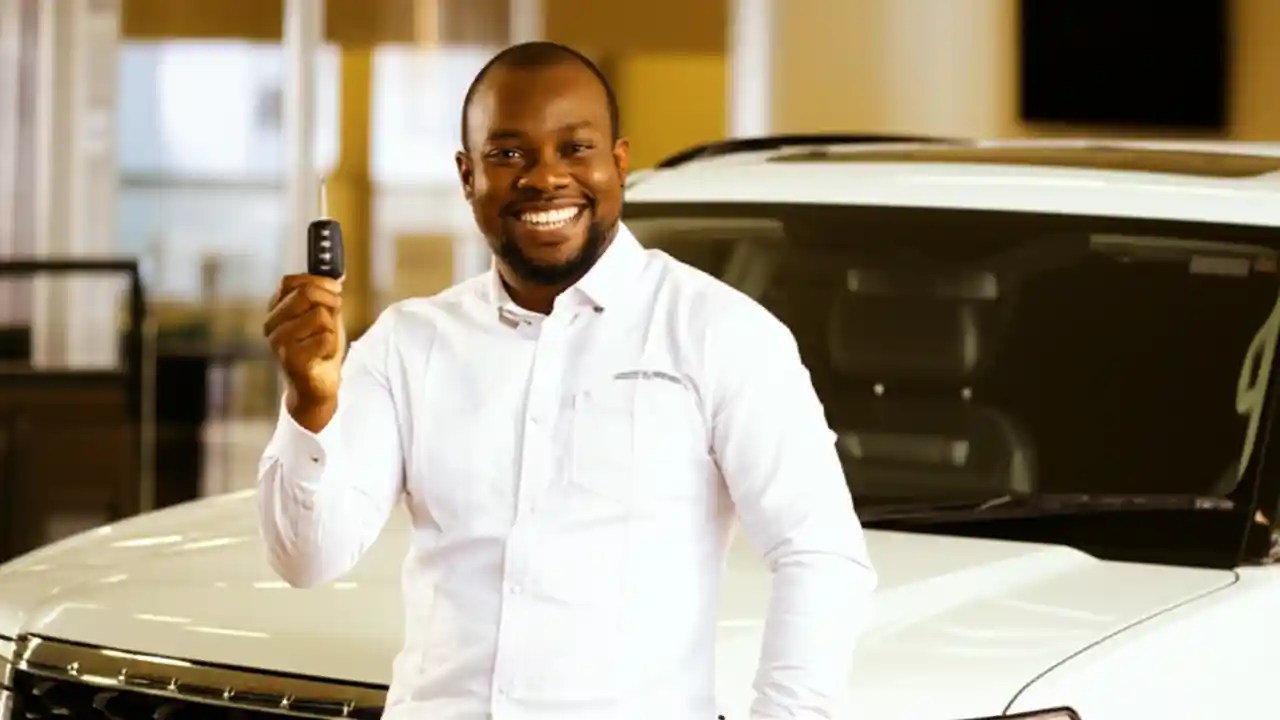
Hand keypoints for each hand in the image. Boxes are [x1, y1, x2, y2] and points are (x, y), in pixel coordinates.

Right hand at [264, 274, 344, 430]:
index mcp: (275, 310)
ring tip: (324, 342)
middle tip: (333, 318)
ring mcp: (279, 342)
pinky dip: (332, 345)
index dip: (319, 281)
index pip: (291, 281)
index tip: (335, 290)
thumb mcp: (323, 316)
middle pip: (307, 293)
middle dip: (331, 301)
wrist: (316, 387)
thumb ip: (325, 296)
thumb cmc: (319, 350)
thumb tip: (337, 275)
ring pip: (320, 315)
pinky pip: (326, 337)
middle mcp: (271, 324)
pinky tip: (323, 356)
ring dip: (332, 328)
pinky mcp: (292, 359)